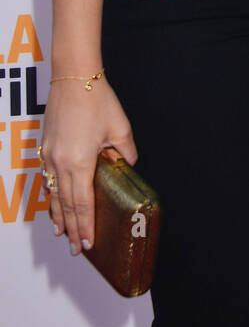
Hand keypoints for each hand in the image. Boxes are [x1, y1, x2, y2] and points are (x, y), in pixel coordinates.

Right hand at [40, 79, 136, 254]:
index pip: (82, 203)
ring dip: (58, 217)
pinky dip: (50, 196)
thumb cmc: (97, 99)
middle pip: (66, 205)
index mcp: (79, 162)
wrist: (73, 77)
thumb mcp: (120, 128)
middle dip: (72, 229)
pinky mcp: (44, 148)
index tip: (89, 242)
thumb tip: (126, 164)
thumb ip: (124, 152)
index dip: (85, 225)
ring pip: (53, 194)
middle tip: (77, 249)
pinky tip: (53, 204)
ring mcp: (49, 156)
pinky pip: (46, 180)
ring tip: (63, 235)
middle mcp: (60, 163)